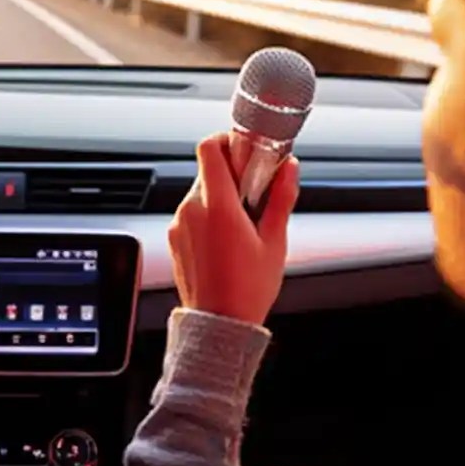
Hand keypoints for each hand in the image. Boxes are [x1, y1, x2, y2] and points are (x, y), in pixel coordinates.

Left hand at [168, 132, 300, 324]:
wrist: (218, 325)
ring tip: (244, 222)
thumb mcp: (275, 242)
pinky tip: (227, 238)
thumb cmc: (246, 290)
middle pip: (207, 171)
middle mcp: (192, 211)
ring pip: (199, 193)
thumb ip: (281, 198)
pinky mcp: (175, 238)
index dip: (226, 140)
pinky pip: (191, 214)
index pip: (209, 148)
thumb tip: (289, 168)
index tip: (244, 149)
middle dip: (231, 175)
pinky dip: (208, 215)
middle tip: (255, 192)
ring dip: (221, 196)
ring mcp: (179, 225)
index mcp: (218, 207)